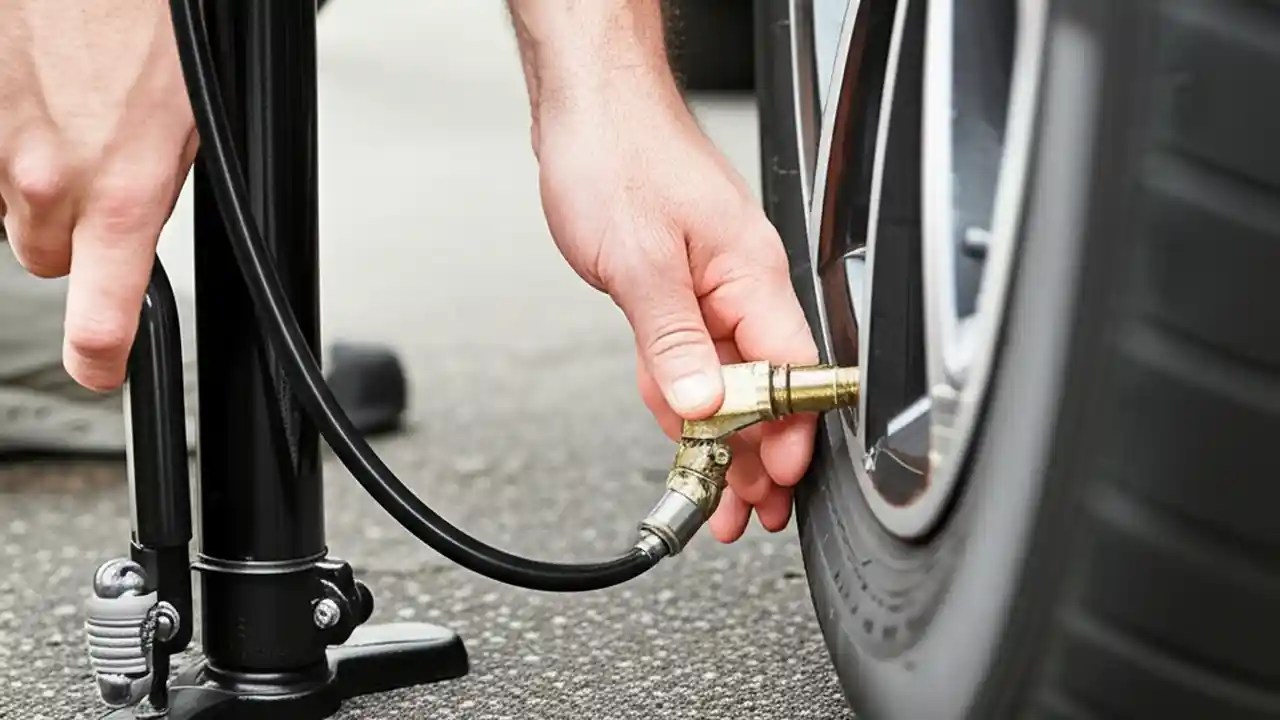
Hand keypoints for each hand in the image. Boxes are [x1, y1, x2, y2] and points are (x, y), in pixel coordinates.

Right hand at [0, 0, 195, 390]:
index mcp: (123, 196)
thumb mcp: (180, 127)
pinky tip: (28, 99)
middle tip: (94, 168)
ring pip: (6, 207)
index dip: (98, 352)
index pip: (99, 316)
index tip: (98, 369)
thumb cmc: (144, 27)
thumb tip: (128, 238)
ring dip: (32, 179)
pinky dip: (3, 143)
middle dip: (69, 226)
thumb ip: (144, 197)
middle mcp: (49, 183)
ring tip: (64, 113)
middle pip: (45, 255)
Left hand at [534, 80, 819, 542]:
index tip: (779, 481)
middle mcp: (738, 284)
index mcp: (750, 275)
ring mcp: (707, 287)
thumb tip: (702, 406)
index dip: (789, 432)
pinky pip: (688, 357)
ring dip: (723, 440)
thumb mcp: (639, 260)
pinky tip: (682, 436)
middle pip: (764, 387)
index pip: (791, 369)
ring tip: (721, 497)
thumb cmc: (619, 155)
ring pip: (726, 379)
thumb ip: (672, 341)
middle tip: (749, 512)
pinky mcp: (675, 287)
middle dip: (760, 455)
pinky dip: (684, 399)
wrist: (588, 105)